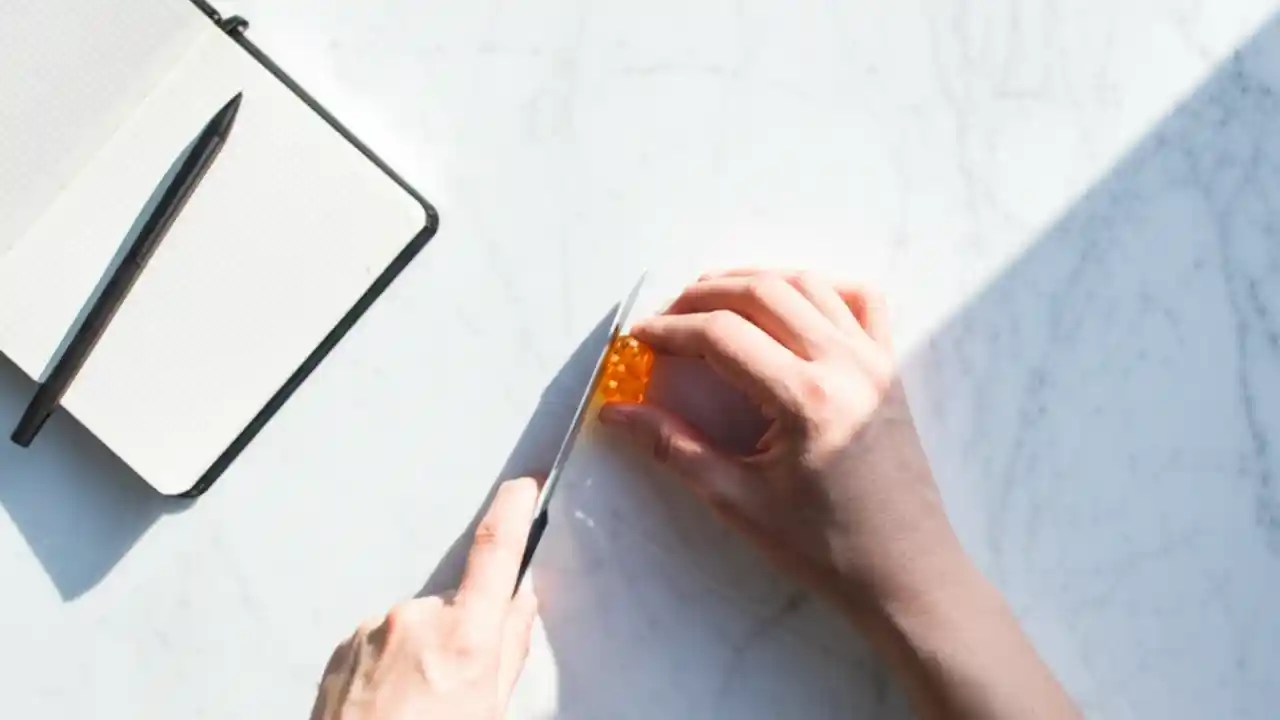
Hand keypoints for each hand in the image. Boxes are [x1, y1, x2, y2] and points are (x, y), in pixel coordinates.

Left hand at [310, 477, 539, 719]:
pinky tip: (390, 709)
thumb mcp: (491, 713)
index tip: (525, 485)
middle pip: (456, 607)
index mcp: (466, 638)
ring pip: (415, 629)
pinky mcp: (343, 649)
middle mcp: (416, 621)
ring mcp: (373, 632)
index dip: (514, 507)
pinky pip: (381, 645)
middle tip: (458, 692)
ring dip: (421, 658)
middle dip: (462, 636)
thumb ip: (507, 652)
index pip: (496, 549)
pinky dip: (390, 669)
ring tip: (417, 710)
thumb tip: (518, 606)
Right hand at [601, 269, 1076, 718]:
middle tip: (666, 319)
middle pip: (762, 292)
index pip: (722, 335)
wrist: (905, 572)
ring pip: (808, 284)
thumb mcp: (738, 501)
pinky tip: (788, 303)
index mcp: (804, 400)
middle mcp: (844, 365)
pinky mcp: (890, 367)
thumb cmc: (822, 547)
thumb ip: (673, 448)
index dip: (670, 330)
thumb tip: (615, 413)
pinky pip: (860, 300)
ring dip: (754, 281)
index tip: (637, 339)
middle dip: (703, 295)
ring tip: (712, 304)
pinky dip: (819, 287)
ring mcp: (873, 360)